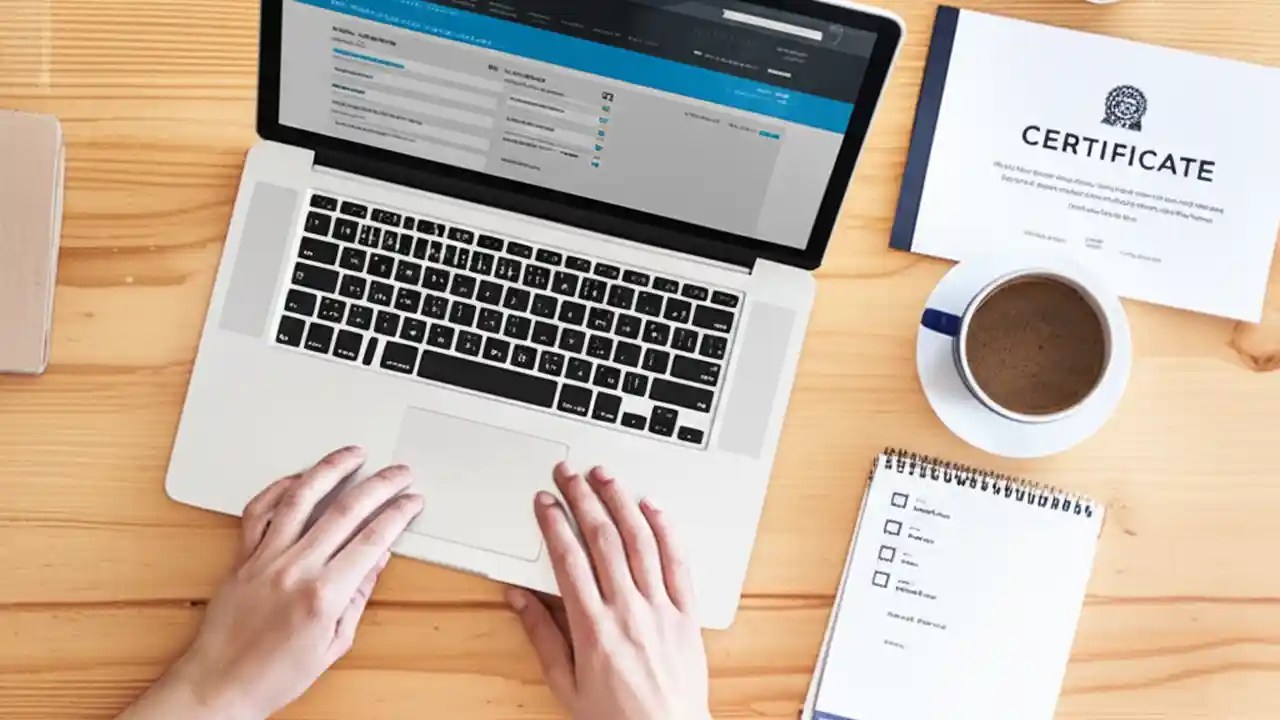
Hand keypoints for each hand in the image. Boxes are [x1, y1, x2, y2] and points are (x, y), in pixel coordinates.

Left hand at [119, 447, 423, 719]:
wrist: (220, 685)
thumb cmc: (274, 675)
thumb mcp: (334, 643)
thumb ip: (358, 596)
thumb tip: (378, 559)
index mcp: (324, 594)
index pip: (373, 539)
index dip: (398, 514)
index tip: (411, 501)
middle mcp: (295, 569)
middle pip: (346, 510)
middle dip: (380, 485)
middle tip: (398, 473)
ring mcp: (266, 558)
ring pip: (302, 497)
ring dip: (331, 469)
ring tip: (353, 455)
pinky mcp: (243, 557)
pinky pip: (260, 511)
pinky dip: (280, 488)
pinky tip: (299, 478)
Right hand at [506, 464, 710, 719]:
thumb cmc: (616, 718)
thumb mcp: (565, 684)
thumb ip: (541, 635)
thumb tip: (518, 597)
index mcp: (593, 628)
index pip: (568, 560)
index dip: (553, 524)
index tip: (543, 501)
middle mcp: (628, 610)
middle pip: (602, 539)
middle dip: (581, 498)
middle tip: (568, 473)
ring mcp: (660, 608)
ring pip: (640, 540)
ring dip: (620, 501)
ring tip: (605, 476)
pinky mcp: (686, 613)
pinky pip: (677, 561)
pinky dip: (665, 529)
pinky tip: (652, 506)